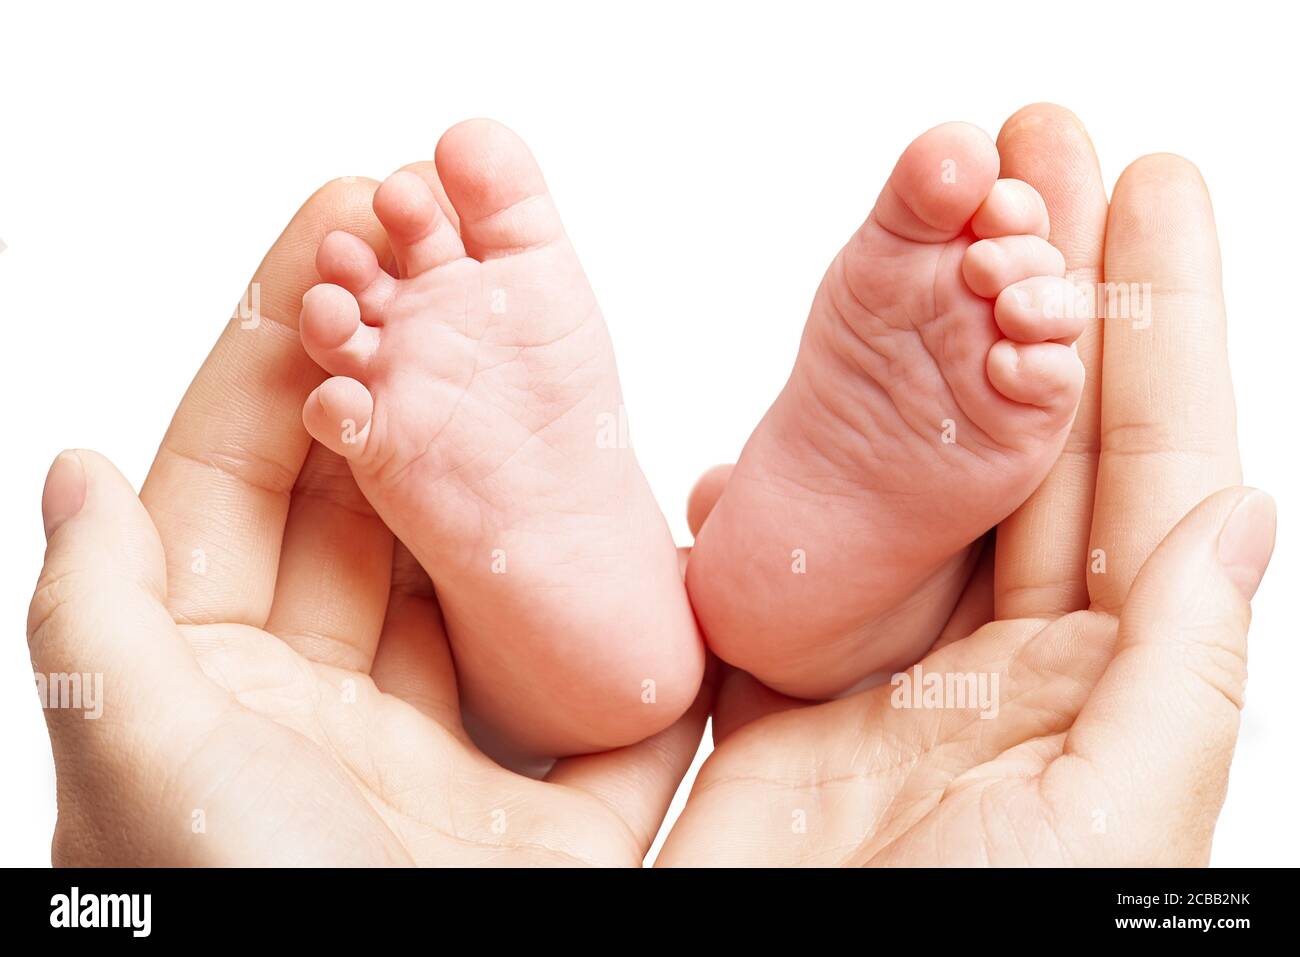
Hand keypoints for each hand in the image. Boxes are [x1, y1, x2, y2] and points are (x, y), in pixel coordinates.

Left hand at [29, 173, 704, 865]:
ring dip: (520, 473)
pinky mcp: (553, 822)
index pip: (244, 476)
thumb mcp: (141, 768)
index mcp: (213, 687)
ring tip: (549, 347)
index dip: (279, 343)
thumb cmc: (246, 927)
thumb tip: (69, 468)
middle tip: (449, 251)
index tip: (332, 226)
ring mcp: (448, 757)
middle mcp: (329, 710)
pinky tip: (655, 527)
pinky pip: (608, 702)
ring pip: (490, 580)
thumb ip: (101, 615)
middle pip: (374, 504)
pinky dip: (638, 626)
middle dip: (409, 371)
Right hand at [659, 104, 1274, 865]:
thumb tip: (1245, 521)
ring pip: (919, 470)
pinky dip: (797, 465)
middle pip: (1031, 437)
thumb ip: (1177, 678)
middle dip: (1038, 286)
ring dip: (926, 349)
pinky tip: (809, 384)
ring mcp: (886, 666)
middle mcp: (1001, 660)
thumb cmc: (964, 939)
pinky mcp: (780, 689)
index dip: (1155, 328)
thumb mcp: (1109, 829)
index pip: (1142, 470)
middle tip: (1033, 153)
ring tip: (932, 224)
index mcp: (1099, 685)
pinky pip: (799, 551)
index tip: (1149, 195)